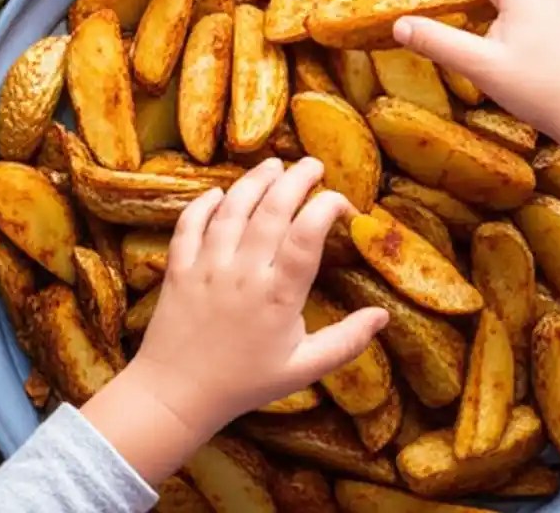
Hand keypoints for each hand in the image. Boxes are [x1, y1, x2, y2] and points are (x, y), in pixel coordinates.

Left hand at [128, 158, 388, 437]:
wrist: (176, 395)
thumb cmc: (244, 384)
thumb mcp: (302, 369)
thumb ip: (345, 342)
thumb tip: (383, 316)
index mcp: (277, 296)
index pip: (306, 236)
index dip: (326, 208)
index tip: (341, 203)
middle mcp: (242, 274)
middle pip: (272, 210)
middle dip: (296, 179)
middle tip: (313, 165)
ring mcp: (207, 267)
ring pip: (232, 209)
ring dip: (255, 181)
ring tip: (274, 165)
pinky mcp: (178, 268)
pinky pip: (189, 224)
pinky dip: (205, 203)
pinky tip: (220, 193)